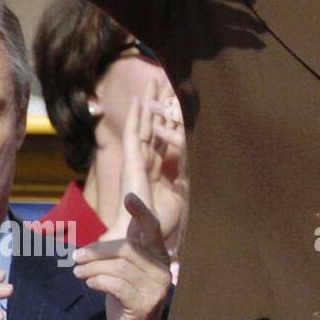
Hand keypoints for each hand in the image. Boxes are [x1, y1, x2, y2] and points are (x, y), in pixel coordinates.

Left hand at [73, 192, 172, 319]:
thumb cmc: (124, 305)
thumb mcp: (122, 277)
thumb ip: (119, 258)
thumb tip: (95, 245)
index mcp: (159, 258)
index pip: (151, 230)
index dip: (141, 212)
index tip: (129, 197)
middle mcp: (162, 270)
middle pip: (127, 248)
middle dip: (97, 251)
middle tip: (76, 257)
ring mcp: (156, 287)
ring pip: (118, 266)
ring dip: (92, 268)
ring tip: (78, 272)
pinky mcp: (145, 303)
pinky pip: (116, 284)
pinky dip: (97, 281)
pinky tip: (89, 283)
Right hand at [109, 79, 185, 252]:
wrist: (142, 237)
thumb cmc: (156, 224)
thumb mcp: (175, 198)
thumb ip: (178, 183)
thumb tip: (187, 172)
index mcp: (155, 170)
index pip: (162, 139)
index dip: (167, 120)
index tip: (172, 103)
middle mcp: (146, 162)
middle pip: (154, 127)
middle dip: (158, 105)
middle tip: (162, 83)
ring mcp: (138, 160)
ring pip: (145, 125)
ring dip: (149, 104)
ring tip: (154, 83)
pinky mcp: (132, 161)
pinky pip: (134, 135)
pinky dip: (135, 117)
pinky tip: (137, 101)